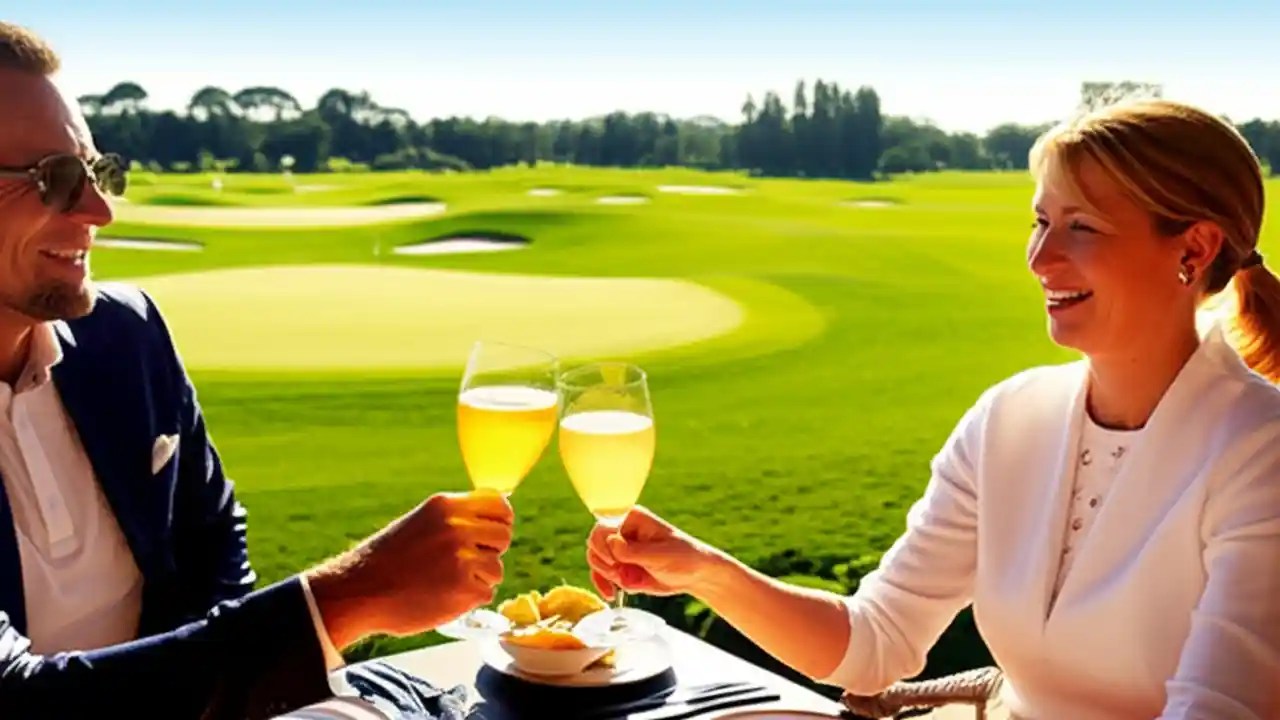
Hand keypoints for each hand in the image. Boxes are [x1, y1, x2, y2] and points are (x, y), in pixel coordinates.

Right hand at [307, 490, 513, 648]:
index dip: (500, 520)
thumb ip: (454, 520)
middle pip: (503, 535)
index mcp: (445, 506)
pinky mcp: (464, 590)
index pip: (498, 503)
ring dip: (478, 578)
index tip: (491, 532)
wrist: (358, 591)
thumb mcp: (419, 523)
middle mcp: (457, 528)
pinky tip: (443, 597)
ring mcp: (462, 559)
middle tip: (468, 562)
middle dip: (491, 550)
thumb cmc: (386, 559)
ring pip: (496, 568)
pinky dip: (469, 600)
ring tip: (446, 582)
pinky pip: (486, 593)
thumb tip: (492, 522)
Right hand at [586, 505, 721, 599]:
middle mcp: (621, 531)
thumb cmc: (682, 557)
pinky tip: (611, 595)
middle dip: (605, 563)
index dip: (604, 546)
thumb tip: (611, 543)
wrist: (694, 575)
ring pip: (595, 560)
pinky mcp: (620, 566)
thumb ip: (634, 551)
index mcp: (631, 518)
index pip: (602, 527)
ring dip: (606, 575)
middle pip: (594, 544)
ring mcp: (619, 550)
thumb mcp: (660, 555)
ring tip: (627, 582)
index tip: (616, 562)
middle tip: (621, 573)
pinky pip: (600, 574)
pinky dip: (602, 585)